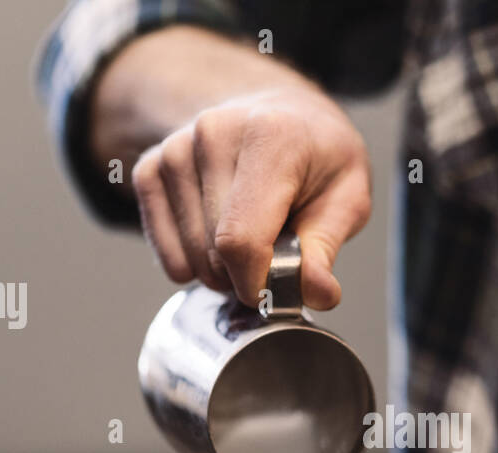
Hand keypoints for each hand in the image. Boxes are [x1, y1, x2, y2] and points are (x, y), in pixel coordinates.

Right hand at [129, 85, 370, 307]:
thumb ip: (326, 248)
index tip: (278, 292)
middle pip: (215, 253)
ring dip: (223, 271)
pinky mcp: (150, 169)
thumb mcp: (348, 195)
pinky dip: (194, 262)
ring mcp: (175, 149)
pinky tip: (219, 233)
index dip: (258, 283)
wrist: (279, 113)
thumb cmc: (317, 156)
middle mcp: (213, 134)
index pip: (241, 239)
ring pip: (191, 258)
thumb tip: (319, 294)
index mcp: (270, 135)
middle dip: (247, 277)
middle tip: (275, 253)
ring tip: (252, 236)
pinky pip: (166, 253)